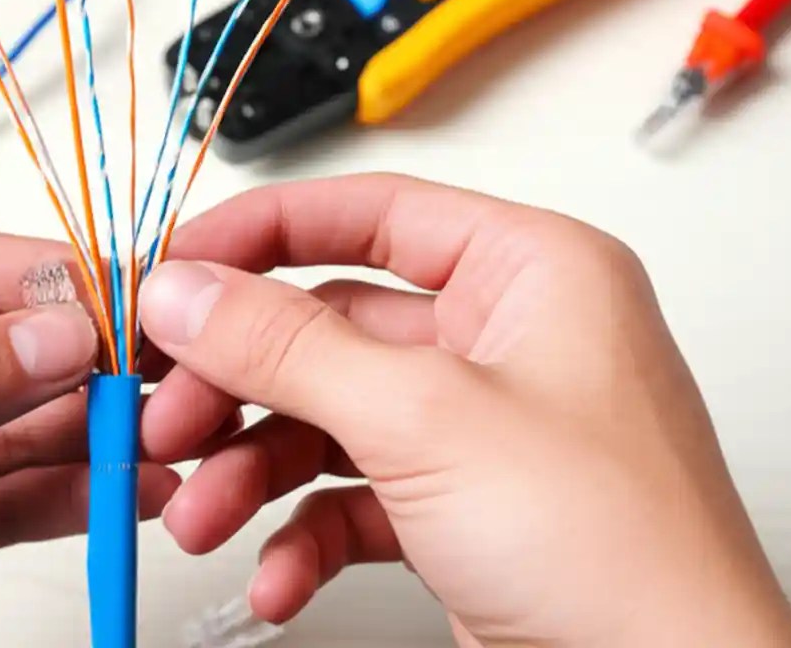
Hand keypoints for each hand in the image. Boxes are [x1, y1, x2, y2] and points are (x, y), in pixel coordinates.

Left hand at [0, 222, 178, 647]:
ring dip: (91, 434)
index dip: (34, 278)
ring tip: (156, 443)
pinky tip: (123, 493)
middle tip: (149, 381)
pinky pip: (11, 502)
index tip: (108, 304)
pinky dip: (73, 498)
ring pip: (17, 427)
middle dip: (77, 363)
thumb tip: (50, 336)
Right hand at [139, 174, 790, 646]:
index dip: (260, 233)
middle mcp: (501, 342)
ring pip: (324, 420)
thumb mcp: (424, 421)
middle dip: (237, 382)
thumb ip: (288, 347)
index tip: (175, 266)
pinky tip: (277, 576)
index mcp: (528, 274)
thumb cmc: (621, 552)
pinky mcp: (455, 508)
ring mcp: (475, 429)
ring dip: (251, 470)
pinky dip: (300, 536)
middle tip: (169, 414)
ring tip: (201, 514)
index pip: (369, 213)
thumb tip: (188, 291)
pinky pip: (348, 500)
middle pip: (326, 327)